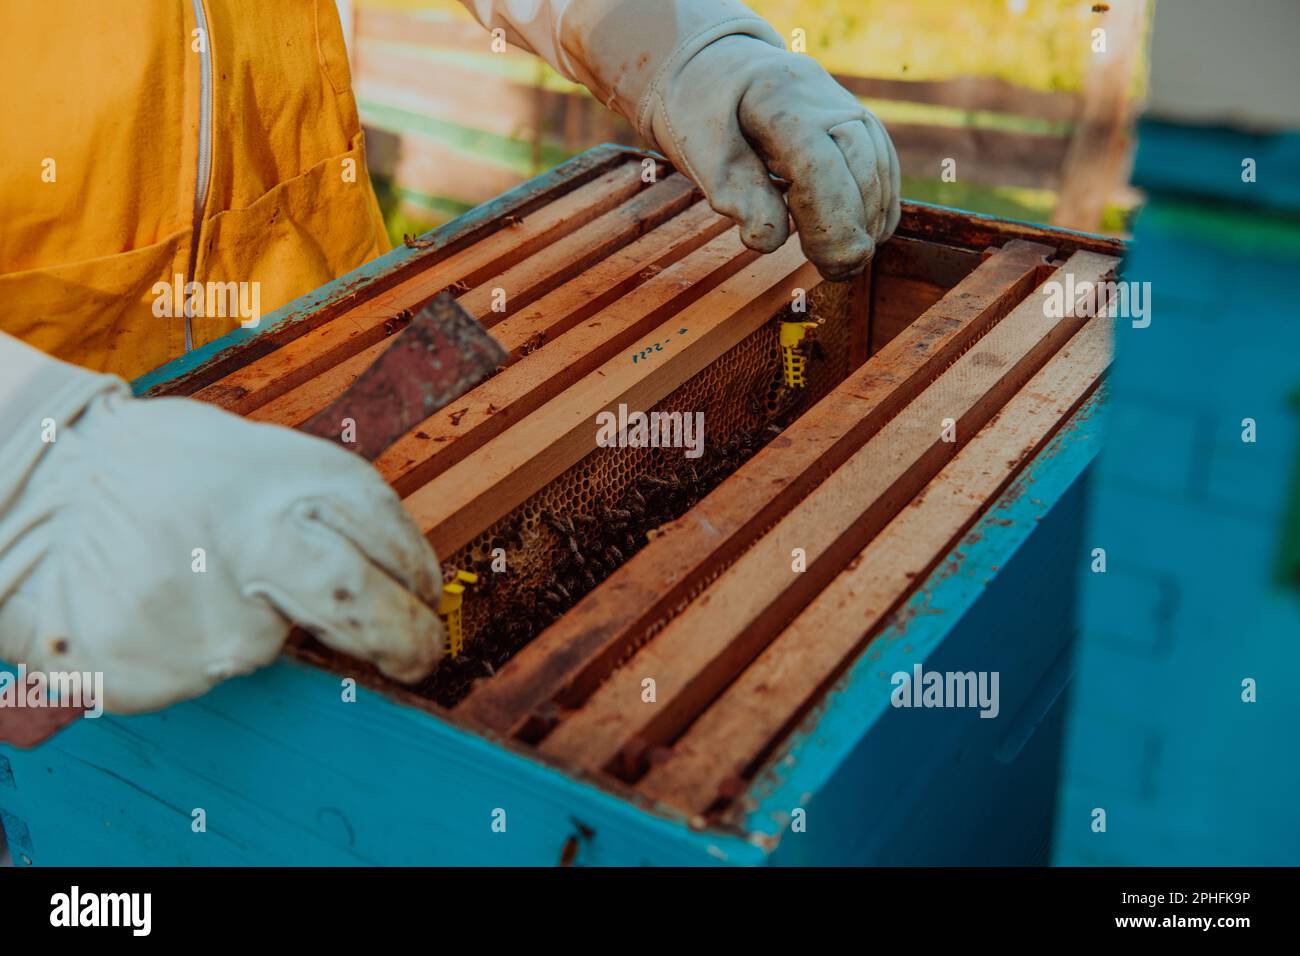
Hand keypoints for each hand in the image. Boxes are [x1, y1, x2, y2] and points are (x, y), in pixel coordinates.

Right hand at [0, 377, 444, 715]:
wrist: (39, 485)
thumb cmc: (162, 469)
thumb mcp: (254, 457)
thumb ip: (320, 510)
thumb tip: (395, 571)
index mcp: (293, 482)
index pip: (390, 545)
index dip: (417, 581)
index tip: (425, 599)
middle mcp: (261, 545)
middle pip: (367, 610)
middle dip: (406, 641)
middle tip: (418, 658)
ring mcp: (208, 613)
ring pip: (265, 644)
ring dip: (247, 623)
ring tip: (190, 575)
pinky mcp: (157, 668)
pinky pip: (200, 669)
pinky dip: (187, 645)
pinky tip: (157, 602)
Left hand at [645, 35, 900, 281]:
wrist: (724, 70)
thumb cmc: (707, 114)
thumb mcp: (700, 151)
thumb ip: (734, 194)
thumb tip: (768, 242)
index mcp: (779, 102)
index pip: (819, 167)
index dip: (831, 222)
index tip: (829, 265)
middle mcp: (825, 101)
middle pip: (859, 168)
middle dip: (854, 228)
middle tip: (838, 272)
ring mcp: (847, 108)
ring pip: (877, 168)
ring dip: (869, 222)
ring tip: (846, 262)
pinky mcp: (859, 124)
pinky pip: (884, 166)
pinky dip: (880, 206)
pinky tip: (865, 238)